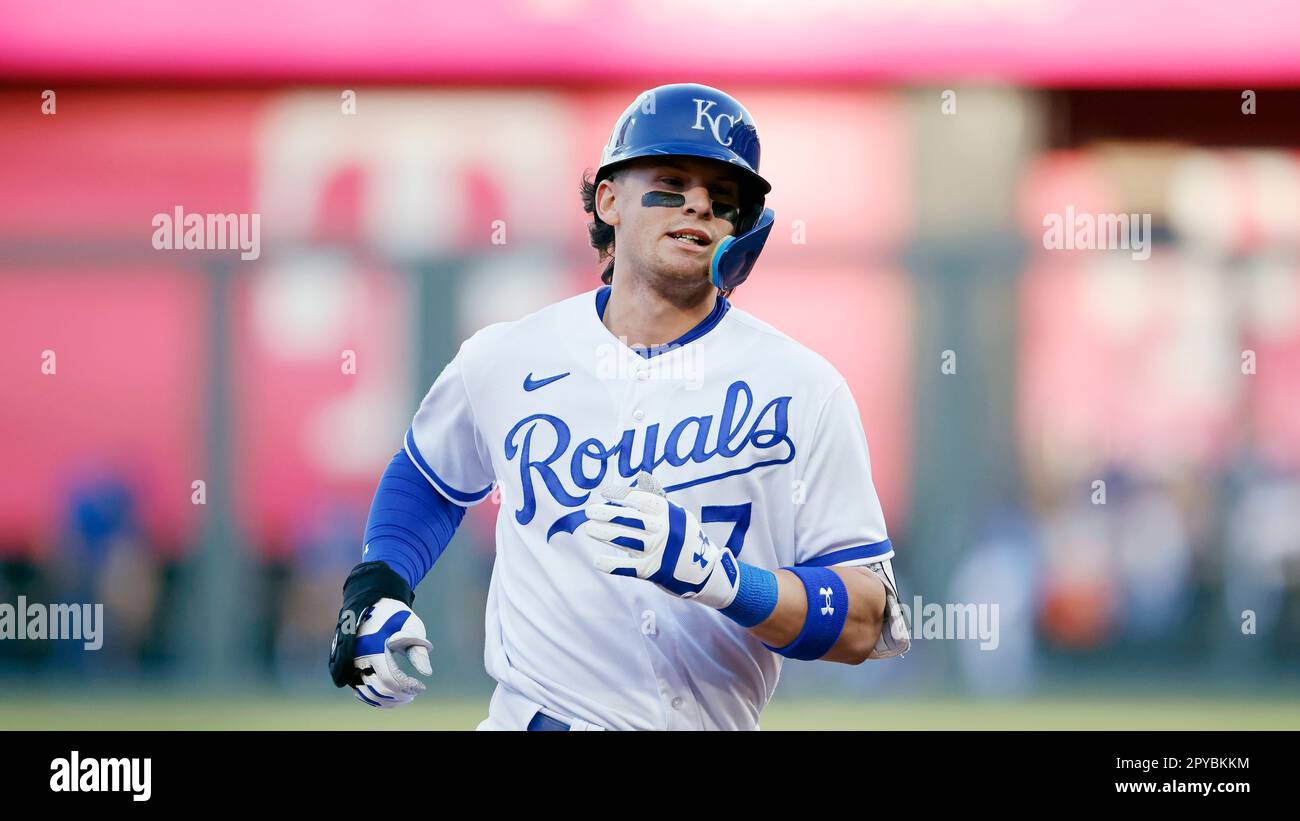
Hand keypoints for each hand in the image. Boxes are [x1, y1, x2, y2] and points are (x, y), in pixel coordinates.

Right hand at [329, 561, 432, 707]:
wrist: (373, 601)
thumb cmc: (397, 614)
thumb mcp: (412, 627)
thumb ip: (418, 649)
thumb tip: (427, 673)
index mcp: (373, 646)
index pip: (390, 679)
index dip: (407, 687)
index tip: (421, 687)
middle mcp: (357, 656)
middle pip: (377, 689)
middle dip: (398, 696)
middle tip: (413, 694)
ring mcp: (350, 661)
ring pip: (365, 692)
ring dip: (385, 699)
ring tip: (403, 698)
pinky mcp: (348, 665)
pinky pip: (358, 687)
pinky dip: (372, 696)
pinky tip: (389, 697)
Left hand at [584, 472, 740, 608]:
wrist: (707, 571)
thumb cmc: (686, 539)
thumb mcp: (679, 517)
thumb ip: (659, 503)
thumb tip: (638, 482)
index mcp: (669, 514)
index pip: (640, 501)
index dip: (620, 496)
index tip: (603, 493)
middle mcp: (663, 530)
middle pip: (629, 519)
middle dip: (606, 514)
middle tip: (589, 511)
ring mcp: (658, 550)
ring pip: (625, 539)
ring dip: (604, 533)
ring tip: (588, 528)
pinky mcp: (653, 571)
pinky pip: (628, 567)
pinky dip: (612, 564)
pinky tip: (597, 560)